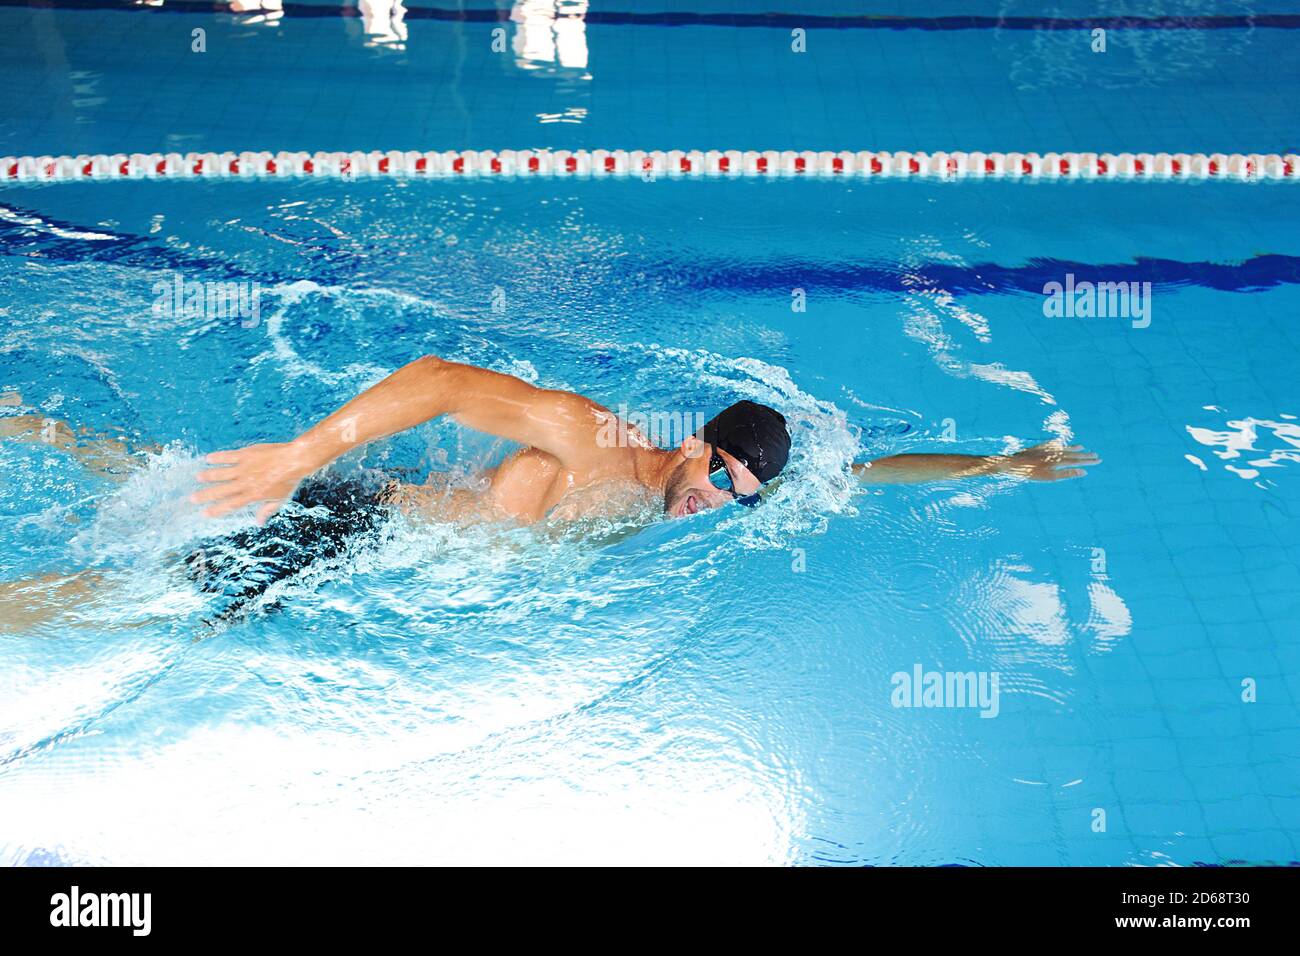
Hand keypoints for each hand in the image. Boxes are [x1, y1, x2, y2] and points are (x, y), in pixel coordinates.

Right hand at [191, 441, 315, 521]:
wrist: (296, 460)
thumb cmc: (289, 481)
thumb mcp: (280, 499)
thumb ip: (266, 510)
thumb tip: (258, 523)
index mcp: (253, 495)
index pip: (231, 505)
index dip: (216, 510)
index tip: (205, 513)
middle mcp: (246, 483)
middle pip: (221, 491)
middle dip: (206, 495)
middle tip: (192, 499)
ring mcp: (245, 468)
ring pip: (222, 473)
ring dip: (208, 475)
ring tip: (198, 477)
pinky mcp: (247, 454)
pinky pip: (228, 456)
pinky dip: (218, 458)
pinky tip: (207, 458)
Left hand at [1002, 442, 1099, 480]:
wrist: (1013, 463)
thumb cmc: (1032, 473)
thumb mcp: (1050, 477)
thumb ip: (1067, 474)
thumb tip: (1084, 472)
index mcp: (1059, 460)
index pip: (1078, 461)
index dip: (1088, 461)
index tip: (1099, 460)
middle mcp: (1055, 452)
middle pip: (1073, 454)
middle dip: (1085, 455)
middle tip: (1096, 454)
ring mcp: (1047, 449)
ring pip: (1064, 448)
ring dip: (1073, 448)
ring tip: (1082, 447)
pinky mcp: (1039, 447)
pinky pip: (1053, 444)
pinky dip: (1060, 444)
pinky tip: (1061, 443)